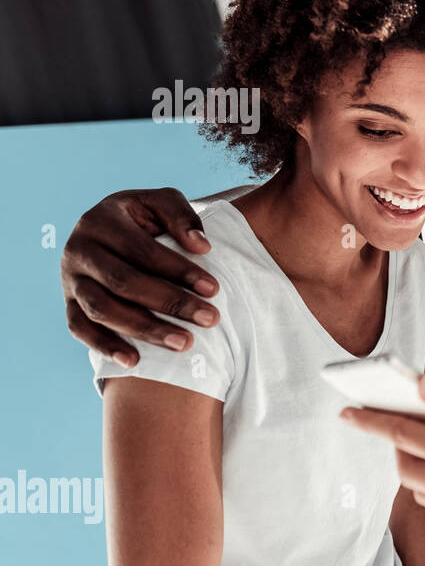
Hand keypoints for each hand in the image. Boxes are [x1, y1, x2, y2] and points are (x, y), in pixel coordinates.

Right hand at [62, 188, 220, 364]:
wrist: (110, 230)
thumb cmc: (144, 218)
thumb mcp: (161, 203)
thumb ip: (181, 216)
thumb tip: (202, 247)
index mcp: (101, 220)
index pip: (143, 251)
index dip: (180, 271)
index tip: (214, 289)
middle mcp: (79, 249)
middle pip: (124, 283)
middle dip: (171, 303)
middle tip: (210, 319)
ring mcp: (69, 279)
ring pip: (102, 310)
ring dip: (145, 330)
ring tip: (184, 343)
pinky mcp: (68, 302)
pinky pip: (79, 328)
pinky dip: (104, 345)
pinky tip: (134, 361)